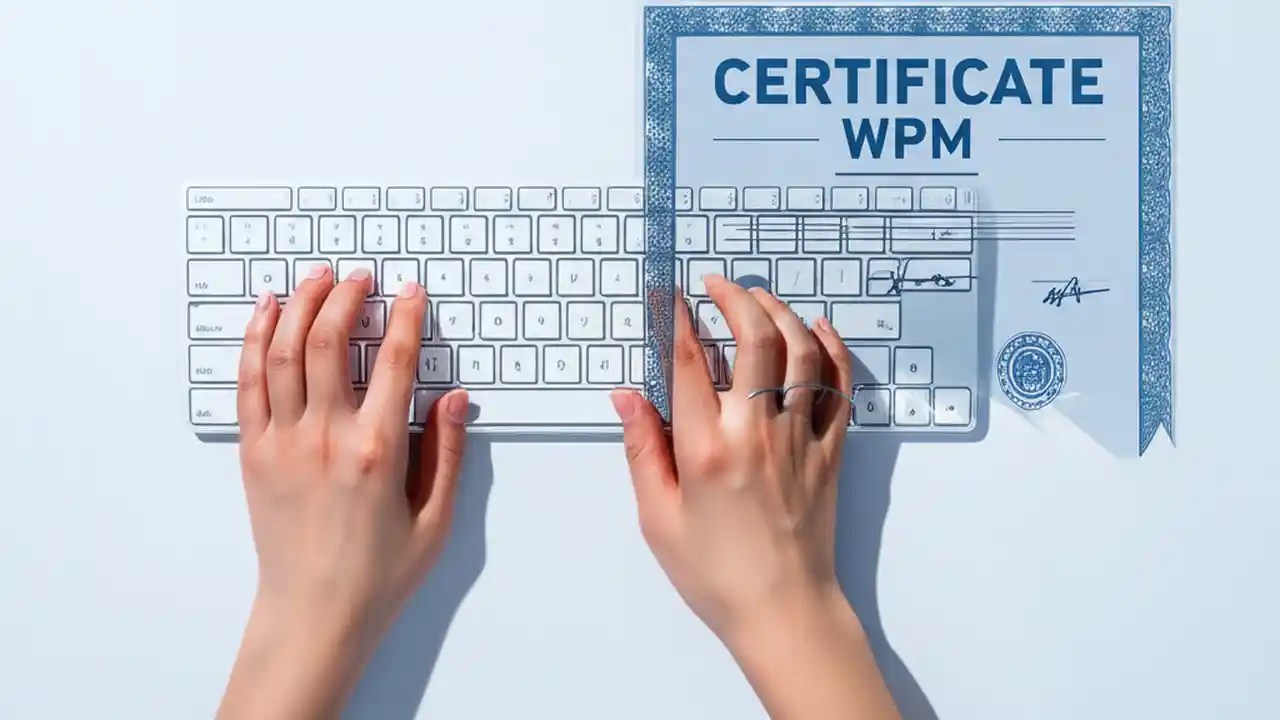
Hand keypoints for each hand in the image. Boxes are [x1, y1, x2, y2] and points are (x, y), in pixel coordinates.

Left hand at [218, 265, 468, 719]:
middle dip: (346, 297)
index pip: (397, 363)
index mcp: (377, 451)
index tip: (412, 293)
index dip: (407, 318)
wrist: (313, 615)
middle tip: (360, 277)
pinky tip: (267, 313)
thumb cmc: (378, 576)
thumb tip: (456, 399)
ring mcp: (282, 442)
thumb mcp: (435, 520)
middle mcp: (325, 437)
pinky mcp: (253, 453)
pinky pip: (248, 382)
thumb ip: (447, 454)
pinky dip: (255, 339)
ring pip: (284, 351)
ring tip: (315, 279)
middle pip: (329, 341)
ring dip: (301, 305)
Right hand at [611, 275, 897, 718]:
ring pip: (801, 353)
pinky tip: (818, 329)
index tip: (671, 295)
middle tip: (718, 283)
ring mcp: (800, 439)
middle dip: (735, 298)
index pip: (690, 363)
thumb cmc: (715, 573)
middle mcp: (756, 433)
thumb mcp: (658, 517)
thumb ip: (642, 450)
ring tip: (759, 297)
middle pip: (754, 340)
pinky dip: (833, 350)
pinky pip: (839, 388)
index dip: (678, 319)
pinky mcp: (830, 451)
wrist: (784, 611)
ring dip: (781, 313)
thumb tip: (628, 397)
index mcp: (707, 450)